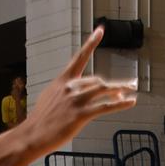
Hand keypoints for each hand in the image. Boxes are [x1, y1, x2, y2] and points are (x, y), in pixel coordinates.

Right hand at [18, 27, 138, 154]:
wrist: (33, 135)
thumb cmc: (42, 119)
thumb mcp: (50, 97)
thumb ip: (65, 90)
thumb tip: (76, 90)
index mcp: (63, 81)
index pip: (79, 57)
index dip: (91, 43)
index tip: (100, 30)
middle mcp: (70, 87)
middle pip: (99, 81)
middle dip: (115, 85)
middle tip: (129, 86)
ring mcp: (76, 100)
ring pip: (104, 91)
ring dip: (121, 90)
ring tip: (131, 91)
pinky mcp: (81, 114)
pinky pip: (105, 106)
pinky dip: (121, 103)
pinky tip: (131, 102)